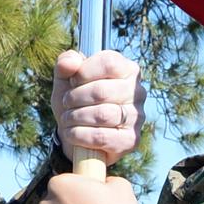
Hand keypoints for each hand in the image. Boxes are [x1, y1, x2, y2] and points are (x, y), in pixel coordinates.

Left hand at [52, 49, 144, 164]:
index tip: (72, 82)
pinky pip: (101, 137)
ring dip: (75, 117)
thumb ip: (65, 63)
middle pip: (102, 90)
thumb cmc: (76, 101)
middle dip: (75, 98)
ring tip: (67, 118)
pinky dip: (79, 135)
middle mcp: (137, 91)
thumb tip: (69, 63)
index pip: (109, 63)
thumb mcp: (66, 78)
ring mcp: (137, 117)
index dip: (84, 72)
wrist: (77, 135)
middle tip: (66, 103)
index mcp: (127, 69)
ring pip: (102, 115)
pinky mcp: (130, 140)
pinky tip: (72, 133)